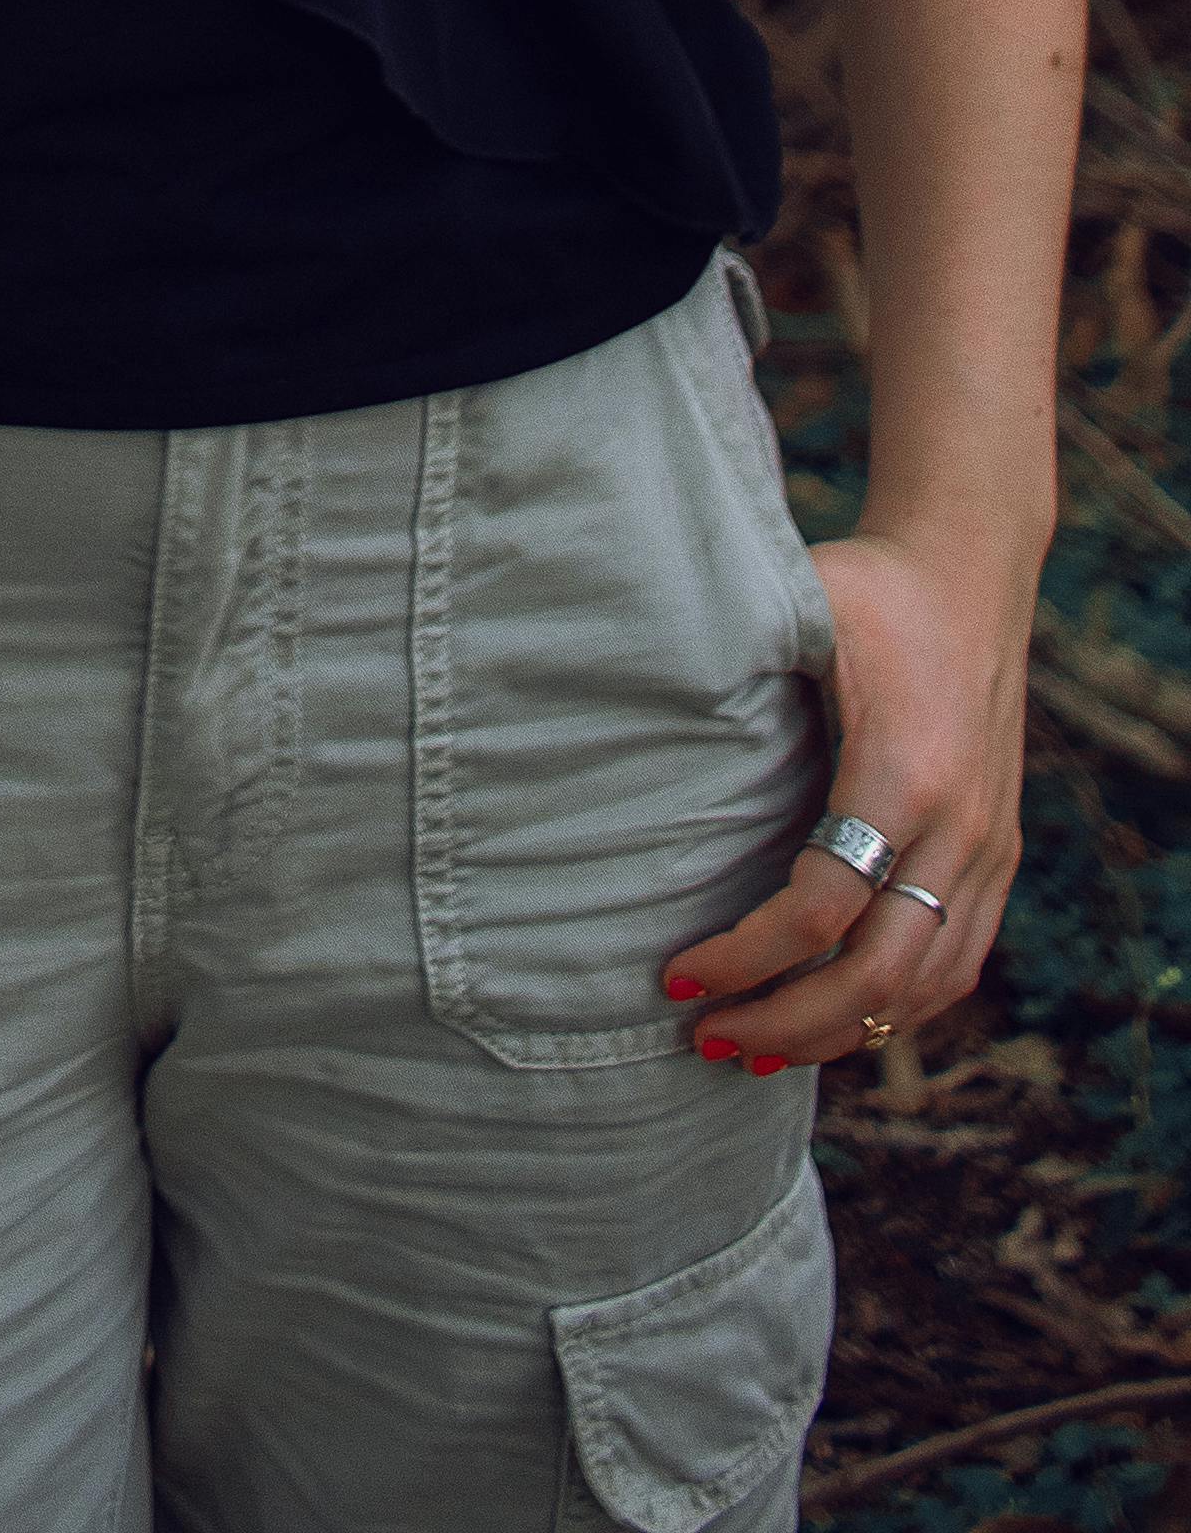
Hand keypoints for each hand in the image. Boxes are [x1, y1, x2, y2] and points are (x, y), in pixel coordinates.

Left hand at [660, 525, 1028, 1074]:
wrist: (973, 569)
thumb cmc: (868, 586)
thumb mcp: (799, 605)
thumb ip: (731, 658)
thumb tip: (619, 689)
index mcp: (902, 776)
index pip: (821, 909)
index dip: (745, 956)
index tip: (675, 976)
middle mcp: (959, 830)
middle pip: (876, 975)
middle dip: (786, 1022)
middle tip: (706, 1039)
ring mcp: (989, 851)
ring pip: (923, 986)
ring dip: (839, 1032)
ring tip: (757, 1050)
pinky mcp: (999, 857)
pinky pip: (957, 964)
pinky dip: (896, 1009)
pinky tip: (834, 1022)